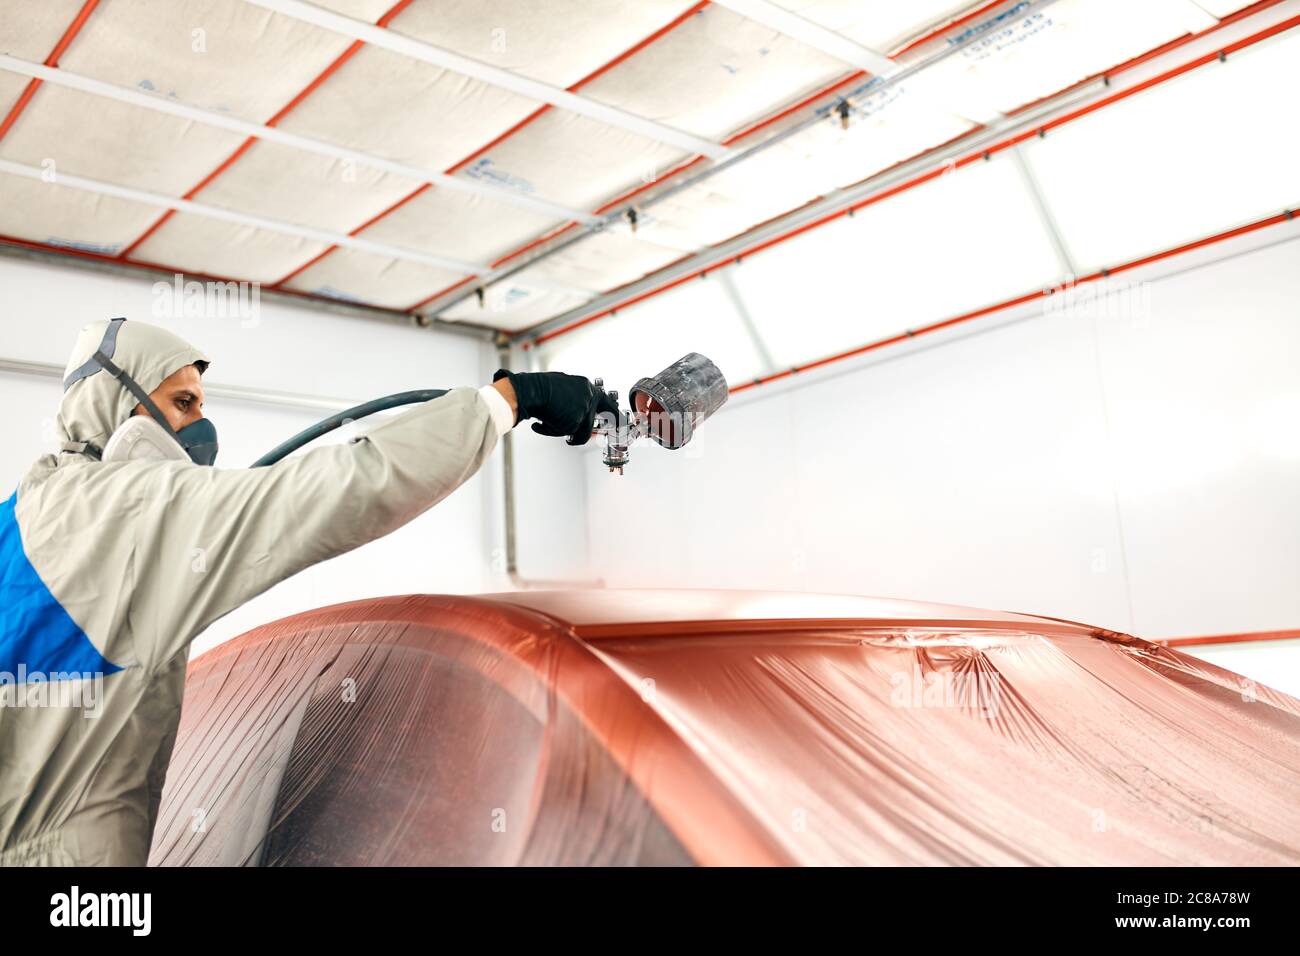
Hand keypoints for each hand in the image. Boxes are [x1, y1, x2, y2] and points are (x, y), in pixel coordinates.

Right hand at [492, 369, 618, 445]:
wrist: (529, 391)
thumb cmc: (538, 388)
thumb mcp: (561, 386)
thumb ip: (573, 398)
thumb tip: (576, 411)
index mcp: (585, 386)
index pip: (606, 402)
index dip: (613, 414)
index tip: (621, 423)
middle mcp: (589, 397)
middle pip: (601, 419)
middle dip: (603, 429)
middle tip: (610, 436)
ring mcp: (584, 409)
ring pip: (580, 432)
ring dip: (561, 431)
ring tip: (545, 425)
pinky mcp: (575, 421)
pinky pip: (565, 433)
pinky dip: (550, 431)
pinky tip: (539, 424)